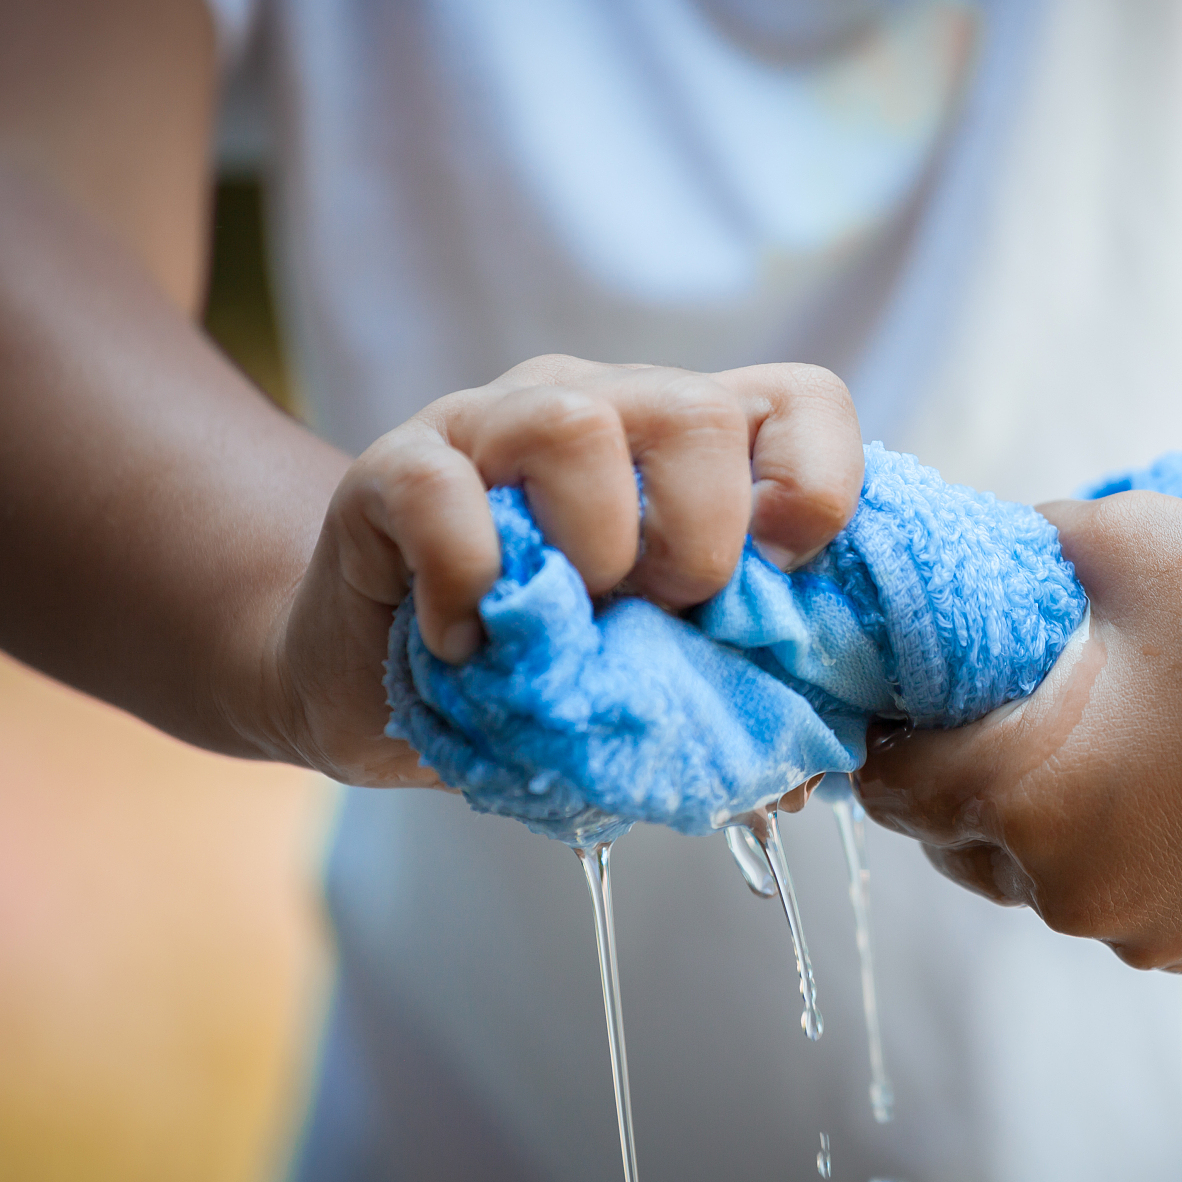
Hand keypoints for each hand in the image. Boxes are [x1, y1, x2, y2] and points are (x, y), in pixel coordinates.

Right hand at [262, 356, 863, 786]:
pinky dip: (464, 581)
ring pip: (575, 421)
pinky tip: (463, 644)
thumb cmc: (532, 675)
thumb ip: (729, 706)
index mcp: (683, 446)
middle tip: (657, 614)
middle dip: (700, 542)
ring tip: (568, 619)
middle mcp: (596, 405)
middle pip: (695, 408)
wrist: (366, 683)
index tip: (784, 576)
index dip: (816, 483)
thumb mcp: (651, 686)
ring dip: (593, 546)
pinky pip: (439, 489)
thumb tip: (803, 781)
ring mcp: (487, 426)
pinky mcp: (388, 469)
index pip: (798, 399)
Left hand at [852, 489, 1181, 971]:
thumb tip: (952, 564)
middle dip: (951, 777)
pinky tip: (1139, 782)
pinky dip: (1103, 854)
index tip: (899, 688)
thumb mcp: (1108, 538)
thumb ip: (1007, 556)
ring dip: (1024, 824)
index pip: (888, 785)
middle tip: (983, 707)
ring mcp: (1145, 929)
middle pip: (952, 843)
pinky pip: (1111, 902)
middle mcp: (1075, 890)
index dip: (882, 728)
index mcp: (1030, 799)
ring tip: (1069, 739)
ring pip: (1029, 882)